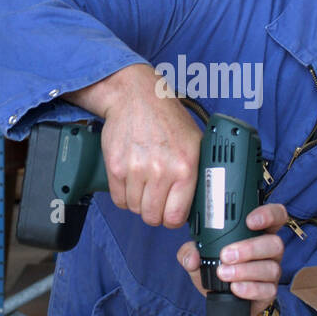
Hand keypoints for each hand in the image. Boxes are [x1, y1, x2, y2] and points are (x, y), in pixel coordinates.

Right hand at [66, 63, 202, 227]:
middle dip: (155, 212)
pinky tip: (132, 181)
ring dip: (139, 202)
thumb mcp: (195, 143)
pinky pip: (118, 199)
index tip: (171, 213)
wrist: (137, 97)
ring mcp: (136, 170)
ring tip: (144, 184)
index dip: (173, 218)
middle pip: (152, 217)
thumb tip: (200, 202)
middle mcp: (161, 171)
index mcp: (185, 167)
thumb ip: (197, 174)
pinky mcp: (115, 167)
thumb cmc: (168, 119)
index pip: (175, 217)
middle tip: (157, 200)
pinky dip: (124, 195)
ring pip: (135, 208)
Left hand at [177, 203, 289, 315]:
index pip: (275, 216)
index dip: (268, 215)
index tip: (249, 221)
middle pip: (275, 243)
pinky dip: (249, 288)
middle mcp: (269, 251)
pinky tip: (235, 288)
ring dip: (245, 270)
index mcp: (257, 233)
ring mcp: (271, 272)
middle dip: (250, 248)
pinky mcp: (269, 291)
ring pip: (271, 268)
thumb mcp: (200, 258)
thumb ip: (190, 252)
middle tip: (226, 255)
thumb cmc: (217, 269)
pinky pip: (267, 290)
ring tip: (224, 273)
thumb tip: (192, 256)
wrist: (222, 300)